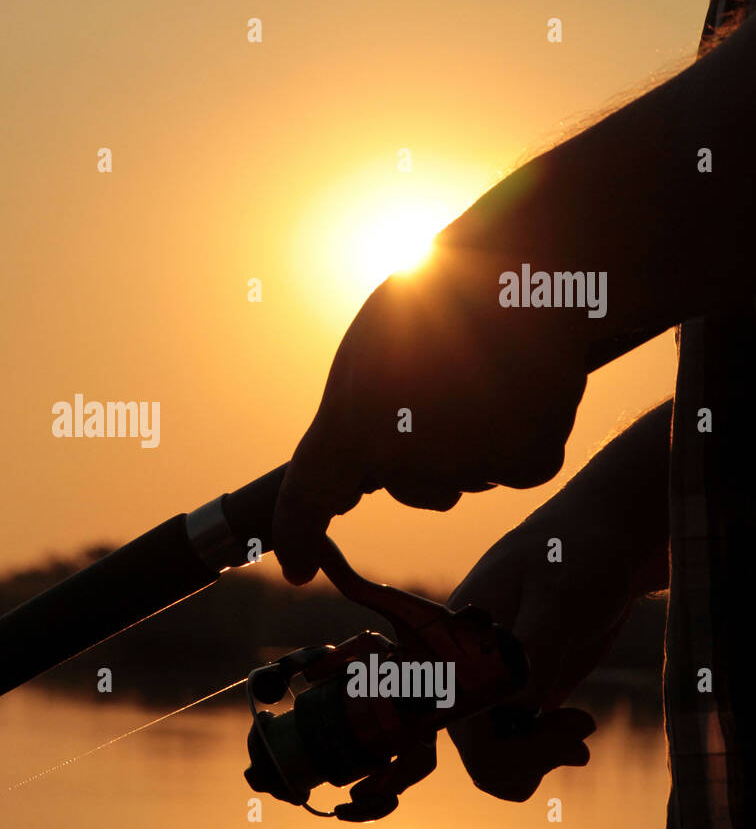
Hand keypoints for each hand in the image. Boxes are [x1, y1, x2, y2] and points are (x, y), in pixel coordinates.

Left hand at [273, 256, 588, 585]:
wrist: (524, 260)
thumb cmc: (439, 292)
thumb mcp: (370, 348)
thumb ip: (352, 418)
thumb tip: (348, 488)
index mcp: (348, 420)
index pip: (308, 498)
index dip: (300, 537)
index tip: (301, 568)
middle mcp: (401, 455)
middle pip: (412, 489)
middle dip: (426, 456)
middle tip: (449, 388)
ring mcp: (465, 462)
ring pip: (468, 478)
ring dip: (477, 444)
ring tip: (489, 374)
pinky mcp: (524, 458)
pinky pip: (520, 467)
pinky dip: (527, 435)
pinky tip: (527, 383)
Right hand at [444, 516, 639, 800]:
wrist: (596, 544)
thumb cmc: (574, 556)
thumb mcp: (560, 595)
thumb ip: (535, 647)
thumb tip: (519, 706)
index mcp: (451, 645)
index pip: (465, 726)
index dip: (515, 746)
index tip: (573, 723)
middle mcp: (460, 672)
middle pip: (478, 754)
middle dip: (531, 756)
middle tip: (581, 726)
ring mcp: (485, 687)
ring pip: (493, 760)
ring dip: (537, 759)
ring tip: (579, 727)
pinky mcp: (511, 695)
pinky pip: (511, 749)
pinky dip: (541, 754)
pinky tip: (573, 730)